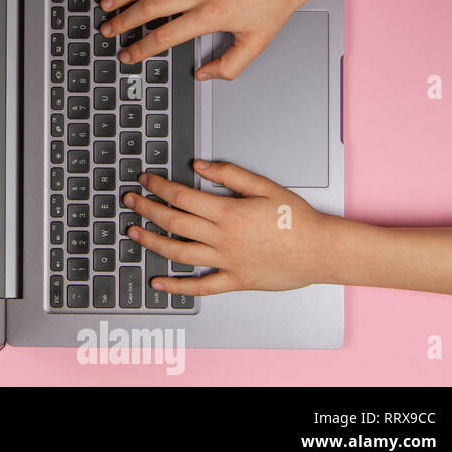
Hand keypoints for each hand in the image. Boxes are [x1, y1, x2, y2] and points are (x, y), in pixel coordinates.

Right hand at [98, 0, 318, 79]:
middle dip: (124, 21)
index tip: (128, 55)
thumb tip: (204, 75)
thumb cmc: (277, 2)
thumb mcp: (257, 42)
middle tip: (108, 29)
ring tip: (108, 2)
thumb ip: (229, 65)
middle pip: (150, 8)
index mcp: (210, 16)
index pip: (165, 36)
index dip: (141, 48)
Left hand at [121, 160, 339, 294]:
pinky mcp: (234, 280)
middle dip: (147, 210)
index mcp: (228, 212)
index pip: (181, 196)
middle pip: (173, 222)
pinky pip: (200, 286)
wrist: (321, 250)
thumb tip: (199, 165)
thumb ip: (230, 174)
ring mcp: (226, 261)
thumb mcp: (265, 186)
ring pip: (179, 253)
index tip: (145, 180)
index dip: (158, 187)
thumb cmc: (297, 218)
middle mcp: (222, 237)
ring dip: (152, 243)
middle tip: (130, 202)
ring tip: (134, 234)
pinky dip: (177, 287)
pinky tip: (158, 284)